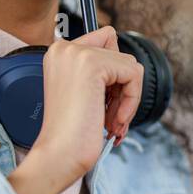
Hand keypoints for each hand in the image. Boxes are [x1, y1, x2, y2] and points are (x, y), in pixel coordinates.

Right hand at [6, 26, 142, 193]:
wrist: (59, 154)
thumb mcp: (84, 93)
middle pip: (120, 54)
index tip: (106, 102)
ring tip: (113, 122)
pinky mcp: (92, 64)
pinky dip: (132, 101)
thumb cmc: (71, 134)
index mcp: (59, 54)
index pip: (105, 39)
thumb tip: (129, 66)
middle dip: (122, 89)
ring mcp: (77, 53)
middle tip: (113, 117)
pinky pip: (133, 74)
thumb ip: (100, 72)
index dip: (114, 74)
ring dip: (128, 98)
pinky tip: (115, 120)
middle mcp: (64, 48)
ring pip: (129, 65)